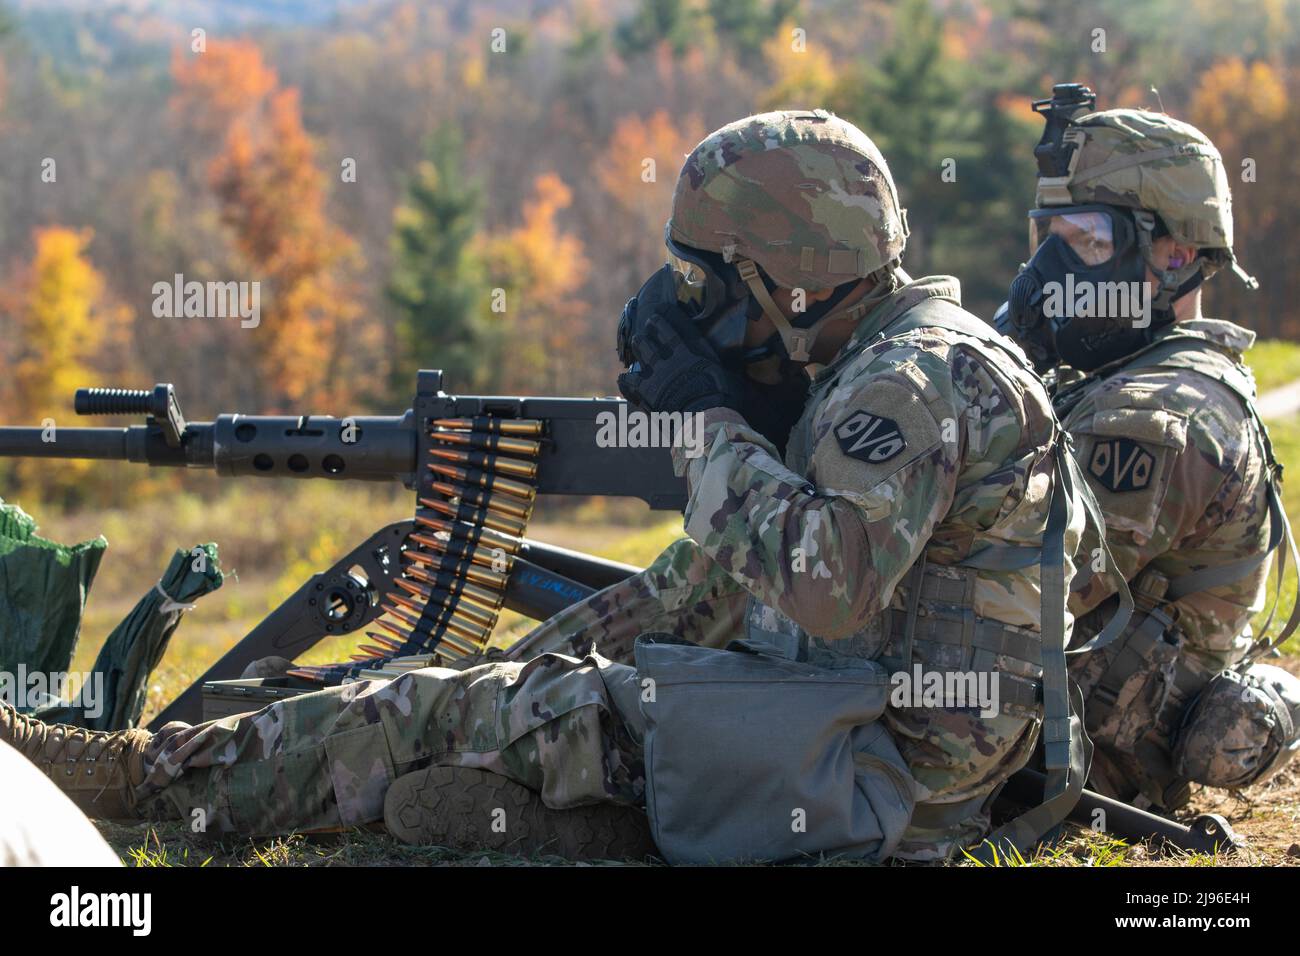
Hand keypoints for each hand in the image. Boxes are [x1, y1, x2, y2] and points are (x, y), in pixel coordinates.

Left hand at [617, 269, 743, 414]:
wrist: (703, 420)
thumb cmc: (722, 399)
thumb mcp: (726, 377)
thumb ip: (719, 368)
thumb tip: (729, 368)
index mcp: (690, 355)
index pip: (674, 331)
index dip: (664, 320)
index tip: (658, 312)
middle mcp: (670, 362)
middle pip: (652, 343)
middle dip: (648, 333)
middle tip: (645, 329)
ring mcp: (656, 378)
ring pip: (641, 357)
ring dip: (638, 348)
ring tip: (636, 343)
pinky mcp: (647, 396)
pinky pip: (630, 384)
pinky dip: (626, 380)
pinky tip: (623, 378)